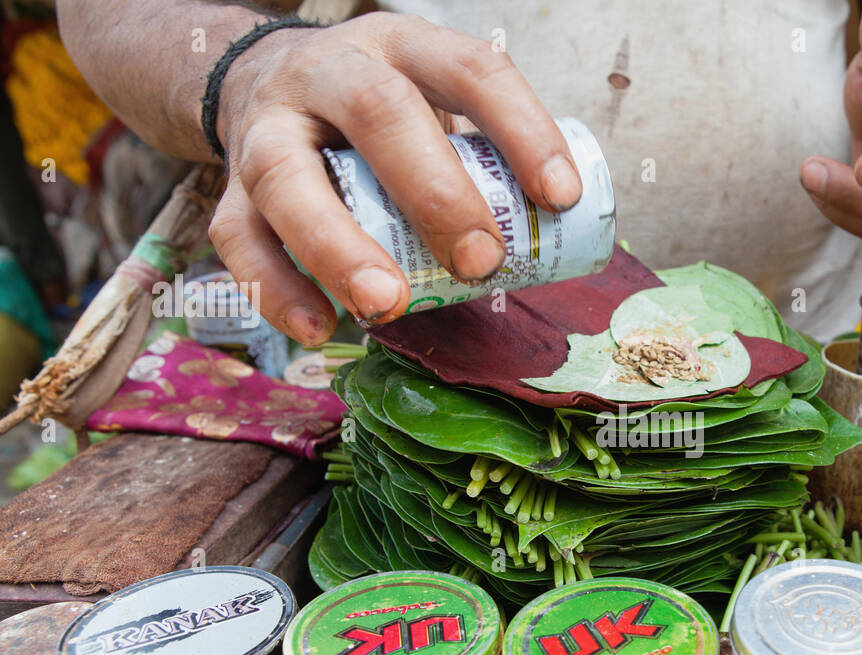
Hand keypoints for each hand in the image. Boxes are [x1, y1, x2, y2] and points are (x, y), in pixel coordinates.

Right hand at [208, 13, 581, 344]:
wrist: (263, 85)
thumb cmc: (379, 117)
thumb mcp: (434, 106)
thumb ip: (478, 162)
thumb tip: (556, 252)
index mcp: (402, 47)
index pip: (471, 70)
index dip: (522, 130)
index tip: (561, 198)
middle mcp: (329, 72)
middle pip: (377, 112)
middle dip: (435, 193)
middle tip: (480, 262)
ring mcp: (268, 126)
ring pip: (287, 175)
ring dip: (337, 245)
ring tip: (385, 304)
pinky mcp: (228, 183)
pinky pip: (239, 235)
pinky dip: (276, 287)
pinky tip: (321, 328)